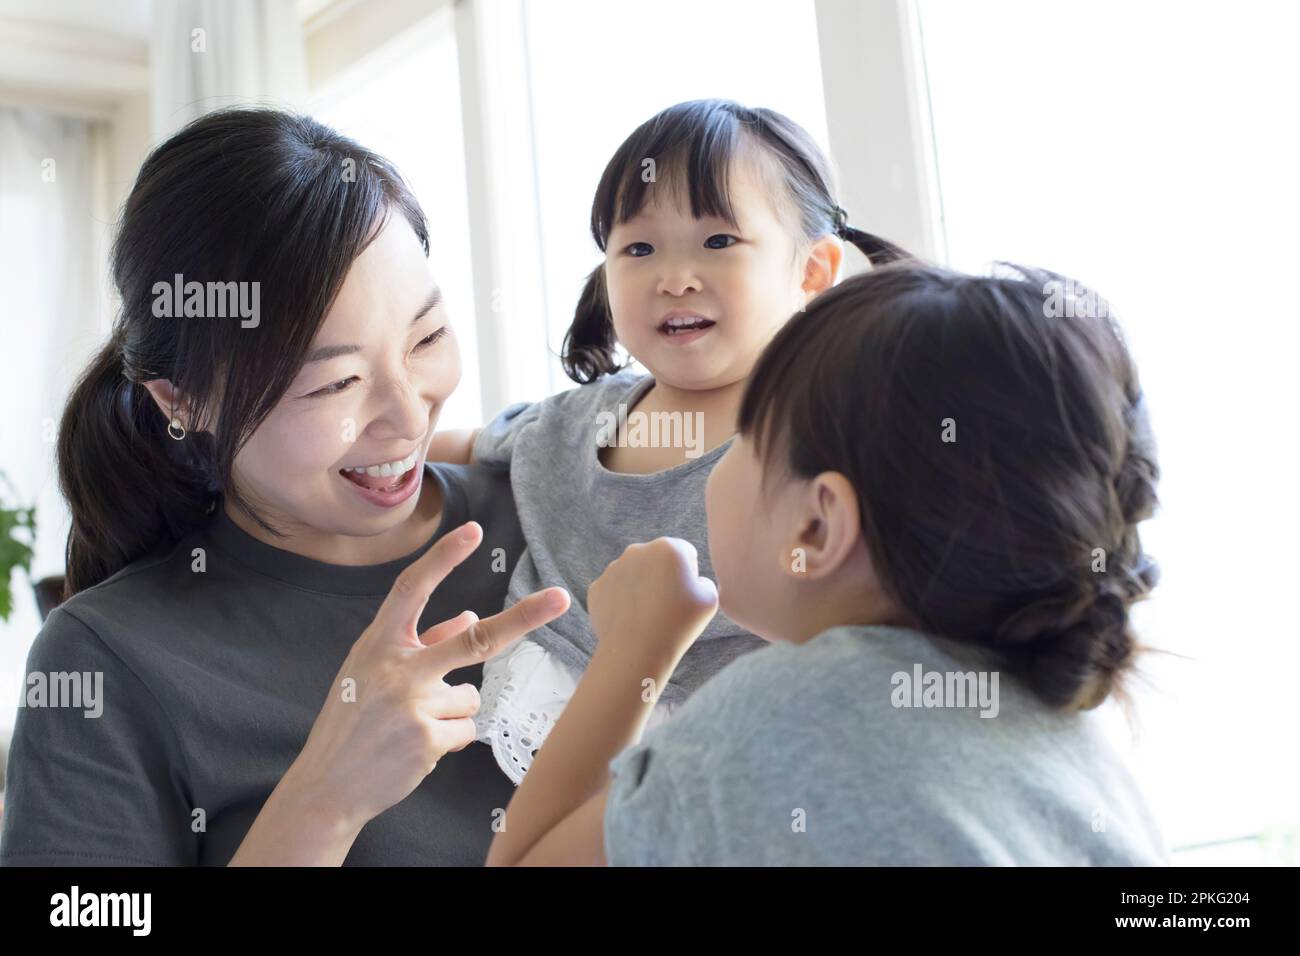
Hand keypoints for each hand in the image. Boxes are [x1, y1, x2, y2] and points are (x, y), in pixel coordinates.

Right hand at [285, 521, 569, 832]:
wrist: (326, 787)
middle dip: (525, 616)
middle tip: (561, 597)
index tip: (474, 531)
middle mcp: (396, 668)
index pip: (413, 588)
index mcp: (378, 643)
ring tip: (411, 728)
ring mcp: (412, 704)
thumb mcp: (374, 673)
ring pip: (470, 696)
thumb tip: (470, 616)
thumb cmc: (353, 722)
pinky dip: (449, 740)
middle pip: (476, 638)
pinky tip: (415, 749)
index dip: (444, 557)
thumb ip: (421, 644)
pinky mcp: (427, 740)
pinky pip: (466, 730)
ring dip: (452, 712)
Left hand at [587, 537, 718, 658]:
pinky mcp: (597, 587)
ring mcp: (613, 568)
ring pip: (634, 573)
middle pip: (657, 560)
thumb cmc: (679, 624)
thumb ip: (704, 581)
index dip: (689, 576)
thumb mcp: (710, 599)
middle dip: (662, 576)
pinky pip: (615, 590)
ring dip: (642, 587)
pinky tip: (631, 619)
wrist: (638, 651)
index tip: (685, 596)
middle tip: (667, 606)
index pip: (685, 554)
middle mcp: (637, 550)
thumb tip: (693, 581)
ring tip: (649, 615)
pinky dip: (622, 601)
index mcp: (668, 548)